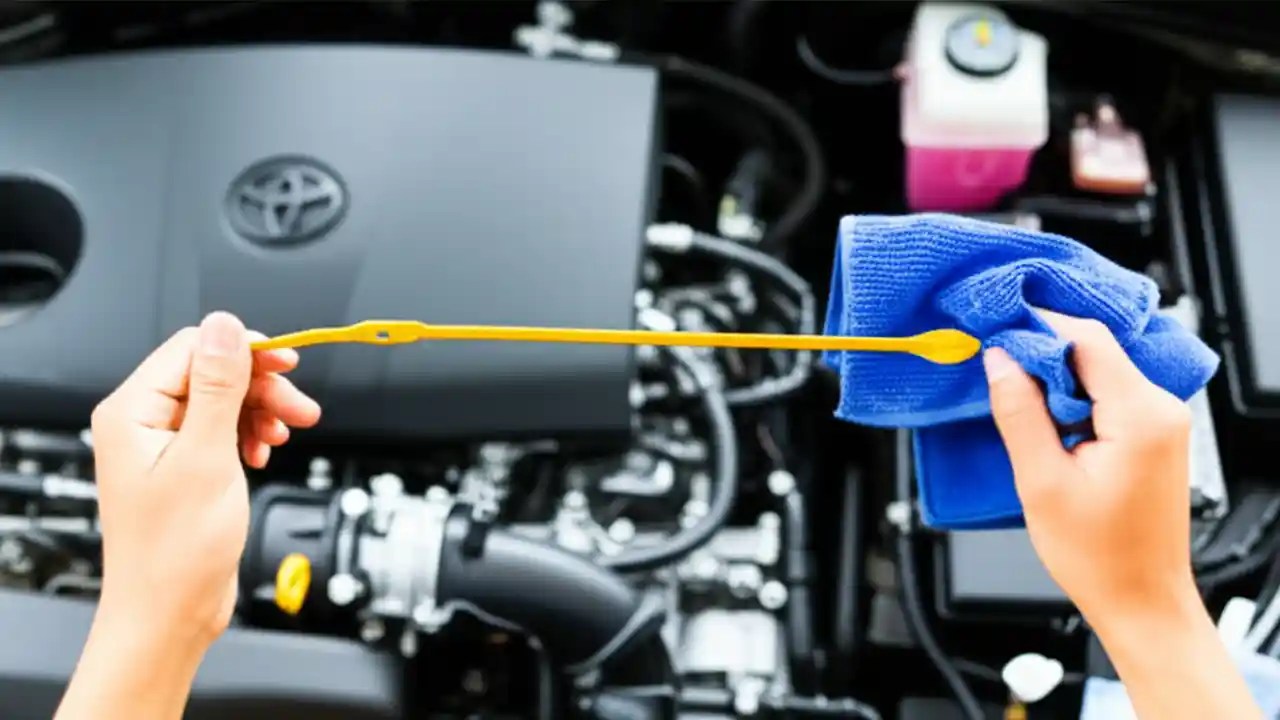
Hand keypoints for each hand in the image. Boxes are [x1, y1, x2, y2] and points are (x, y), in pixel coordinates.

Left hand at [89, 312, 320, 648]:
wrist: (170, 613)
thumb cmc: (175, 553)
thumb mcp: (206, 457)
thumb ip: (216, 386)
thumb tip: (225, 327)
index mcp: (132, 411)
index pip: (193, 349)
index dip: (245, 352)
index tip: (288, 364)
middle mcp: (142, 423)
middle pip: (213, 373)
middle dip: (261, 387)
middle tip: (300, 408)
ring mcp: (163, 445)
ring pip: (223, 400)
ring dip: (262, 411)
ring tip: (289, 432)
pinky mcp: (184, 466)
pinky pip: (223, 429)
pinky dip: (251, 435)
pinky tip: (266, 452)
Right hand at [985, 312, 1264, 718]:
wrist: (1141, 600)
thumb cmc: (1099, 557)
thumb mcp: (1041, 482)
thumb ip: (1019, 414)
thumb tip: (1000, 361)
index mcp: (1141, 416)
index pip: (1088, 339)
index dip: (1038, 325)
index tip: (996, 325)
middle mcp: (1162, 410)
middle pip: (1095, 350)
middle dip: (1042, 348)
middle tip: (994, 353)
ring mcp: (1162, 422)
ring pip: (1099, 370)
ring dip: (1055, 374)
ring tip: (1011, 385)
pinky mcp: (1153, 434)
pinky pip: (1108, 394)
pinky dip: (1072, 394)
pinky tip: (1041, 410)